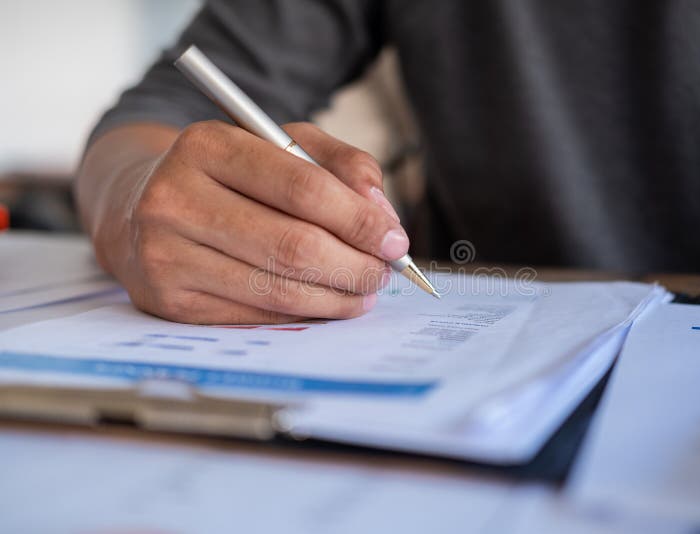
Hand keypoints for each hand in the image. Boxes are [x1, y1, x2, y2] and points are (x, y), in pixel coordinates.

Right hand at [79, 121, 406, 323]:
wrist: (138, 205)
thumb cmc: (227, 175)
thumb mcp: (280, 146)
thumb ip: (339, 164)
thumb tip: (380, 213)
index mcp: (207, 145)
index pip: (303, 188)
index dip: (359, 220)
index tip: (394, 240)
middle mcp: (176, 198)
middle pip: (294, 245)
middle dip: (356, 266)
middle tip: (385, 272)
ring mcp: (166, 254)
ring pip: (278, 288)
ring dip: (337, 296)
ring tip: (365, 290)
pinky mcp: (168, 300)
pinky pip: (256, 316)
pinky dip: (304, 313)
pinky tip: (326, 302)